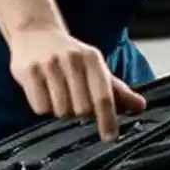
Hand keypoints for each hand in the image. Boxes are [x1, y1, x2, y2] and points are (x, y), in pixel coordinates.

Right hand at [9, 26, 146, 140]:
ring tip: (57, 93)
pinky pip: (40, 107)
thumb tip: (140, 106)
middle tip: (74, 99)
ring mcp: (49, 64)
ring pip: (60, 110)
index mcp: (92, 58)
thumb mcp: (94, 66)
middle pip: (81, 109)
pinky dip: (42, 106)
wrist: (35, 31)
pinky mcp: (28, 71)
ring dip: (60, 109)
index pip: (104, 96)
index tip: (109, 137)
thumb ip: (117, 89)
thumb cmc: (69, 54)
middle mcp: (72, 59)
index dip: (108, 119)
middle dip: (79, 112)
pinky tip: (43, 91)